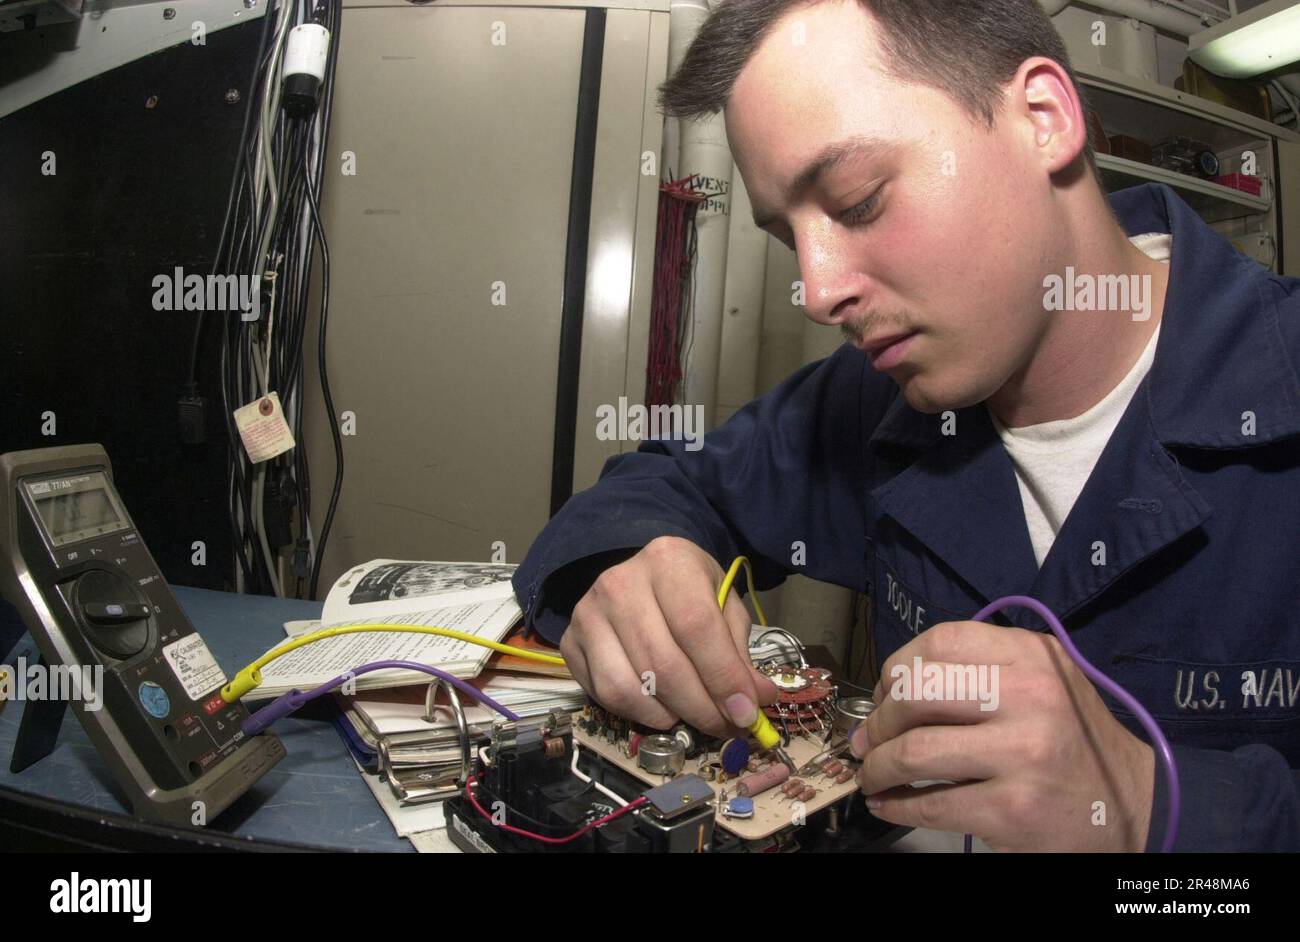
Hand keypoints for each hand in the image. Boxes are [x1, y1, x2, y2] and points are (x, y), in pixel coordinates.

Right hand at [559, 536, 778, 736]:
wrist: (641, 576)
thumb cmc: (690, 591)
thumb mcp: (724, 607)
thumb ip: (739, 652)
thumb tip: (755, 700)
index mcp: (668, 560)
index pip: (697, 626)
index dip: (723, 677)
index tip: (746, 713)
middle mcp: (621, 582)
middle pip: (662, 664)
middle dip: (701, 708)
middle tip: (726, 727)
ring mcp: (588, 612)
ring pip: (628, 687)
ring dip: (669, 717)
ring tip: (693, 715)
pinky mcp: (570, 642)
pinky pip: (603, 695)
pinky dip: (639, 714)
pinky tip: (662, 707)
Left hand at [851, 620, 1154, 850]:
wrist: (1133, 804)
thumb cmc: (1071, 738)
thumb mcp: (1042, 679)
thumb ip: (980, 668)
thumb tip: (892, 687)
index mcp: (1032, 657)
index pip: (940, 642)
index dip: (896, 668)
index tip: (885, 694)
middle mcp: (1030, 697)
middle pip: (916, 693)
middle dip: (879, 720)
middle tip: (868, 740)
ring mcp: (1022, 754)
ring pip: (914, 751)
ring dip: (877, 766)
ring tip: (872, 774)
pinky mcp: (1013, 809)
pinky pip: (930, 804)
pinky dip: (895, 804)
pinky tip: (888, 802)